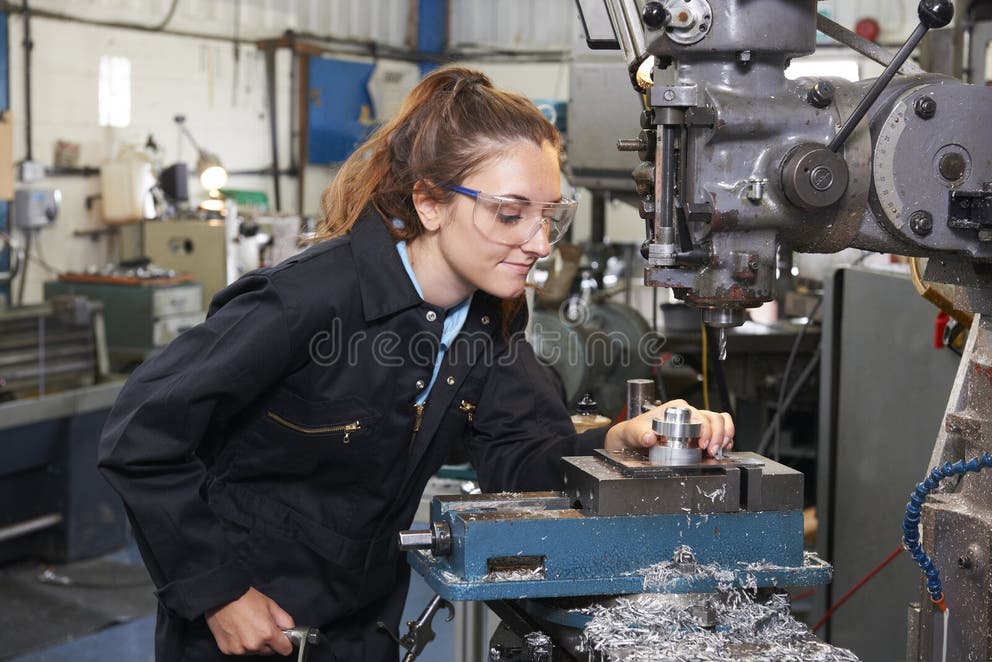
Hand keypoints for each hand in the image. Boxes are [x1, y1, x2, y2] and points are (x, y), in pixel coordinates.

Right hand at [205, 587, 295, 655]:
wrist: (222, 597)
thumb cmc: (244, 598)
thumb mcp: (271, 605)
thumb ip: (284, 620)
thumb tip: (290, 629)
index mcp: (267, 634)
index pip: (285, 650)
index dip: (285, 642)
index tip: (282, 638)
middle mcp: (254, 645)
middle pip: (269, 651)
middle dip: (268, 642)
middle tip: (261, 626)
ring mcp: (240, 649)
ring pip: (254, 651)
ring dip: (254, 643)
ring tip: (247, 626)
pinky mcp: (228, 650)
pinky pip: (240, 650)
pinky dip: (240, 643)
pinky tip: (238, 630)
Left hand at [605, 399, 733, 457]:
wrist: (631, 440)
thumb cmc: (633, 432)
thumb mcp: (632, 433)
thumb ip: (639, 434)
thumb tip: (649, 437)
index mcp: (676, 409)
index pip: (700, 415)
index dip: (706, 430)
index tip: (703, 444)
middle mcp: (687, 413)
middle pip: (714, 418)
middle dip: (718, 435)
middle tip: (711, 451)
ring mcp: (694, 423)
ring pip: (720, 421)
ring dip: (724, 435)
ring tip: (718, 450)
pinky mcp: (698, 433)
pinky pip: (720, 430)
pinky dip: (725, 438)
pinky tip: (721, 448)